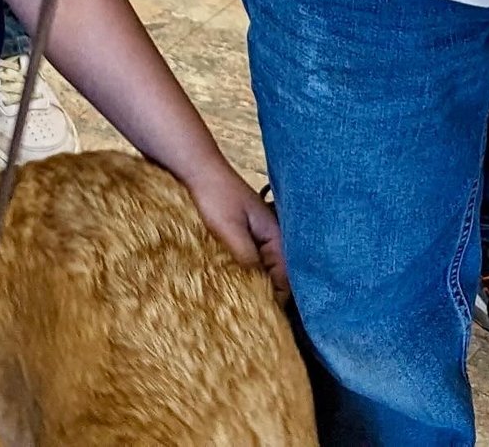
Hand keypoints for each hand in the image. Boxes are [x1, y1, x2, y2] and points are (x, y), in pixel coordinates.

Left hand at [183, 158, 289, 300]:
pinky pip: (255, 259)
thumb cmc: (216, 198)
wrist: (201, 171)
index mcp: (276, 234)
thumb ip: (248, 258)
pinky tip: (235, 280)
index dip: (277, 298)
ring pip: (266, 268)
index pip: (287, 278)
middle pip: (280, 274)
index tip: (261, 315)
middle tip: (250, 312)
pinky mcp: (249, 233)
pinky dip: (249, 271)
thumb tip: (260, 286)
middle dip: (268, 293)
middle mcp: (274, 235)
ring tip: (242, 301)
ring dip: (257, 282)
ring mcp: (262, 234)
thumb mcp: (231, 231)